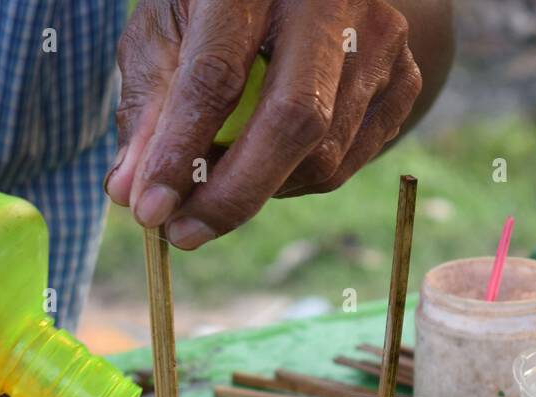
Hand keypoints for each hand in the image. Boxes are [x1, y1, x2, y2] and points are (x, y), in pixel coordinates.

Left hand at [107, 0, 422, 250]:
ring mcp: (380, 40)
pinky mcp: (405, 77)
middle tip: (183, 234)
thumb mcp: (166, 28)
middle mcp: (329, 2)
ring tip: (214, 187)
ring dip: (260, 192)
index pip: (216, 76)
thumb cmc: (220, 3)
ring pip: (324, 156)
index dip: (180, 152)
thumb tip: (130, 193)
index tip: (150, 211)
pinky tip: (265, 164)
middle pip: (294, 121)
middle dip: (234, 195)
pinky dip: (297, 182)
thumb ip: (146, 106)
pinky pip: (349, 162)